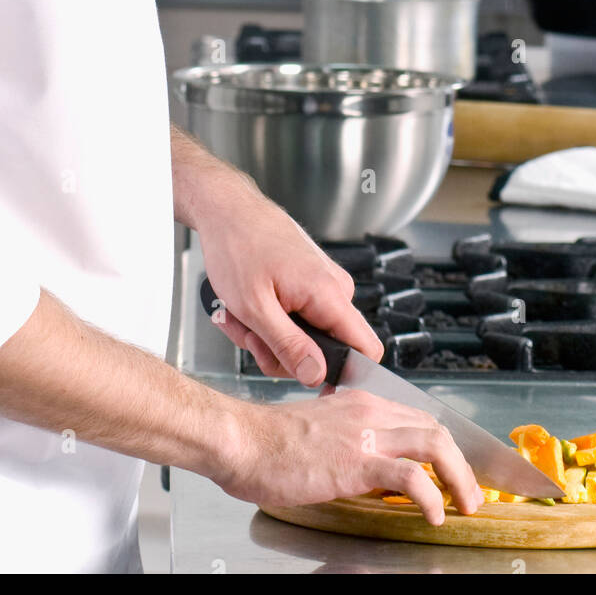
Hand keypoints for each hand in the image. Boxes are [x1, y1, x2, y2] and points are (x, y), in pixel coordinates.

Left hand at [197, 183, 383, 386]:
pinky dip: (270, 320)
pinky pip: (298, 318)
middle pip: (326, 350)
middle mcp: (335, 288)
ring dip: (269, 336)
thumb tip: (317, 376)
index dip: (345, 376)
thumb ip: (288, 346)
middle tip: (249, 336)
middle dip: (281, 353)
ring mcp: (323, 284)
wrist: (228, 210)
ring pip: (306, 336)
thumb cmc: (237, 247)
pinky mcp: (310, 283)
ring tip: (242, 315)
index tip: (310, 384)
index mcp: (329, 294)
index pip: (367, 351)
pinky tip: (249, 306)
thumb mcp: (254, 308)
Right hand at [214, 388, 484, 524]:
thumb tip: (364, 467)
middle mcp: (369, 412)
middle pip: (435, 428)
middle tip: (469, 493)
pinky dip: (430, 496)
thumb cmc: (266, 442)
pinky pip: (409, 476)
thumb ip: (345, 440)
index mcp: (359, 403)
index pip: (416, 418)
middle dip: (461, 463)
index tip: (453, 469)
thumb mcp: (316, 431)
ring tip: (464, 504)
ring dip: (458, 477)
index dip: (442, 445)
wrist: (241, 440)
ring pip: (434, 444)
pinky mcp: (356, 461)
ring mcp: (365, 435)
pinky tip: (432, 514)